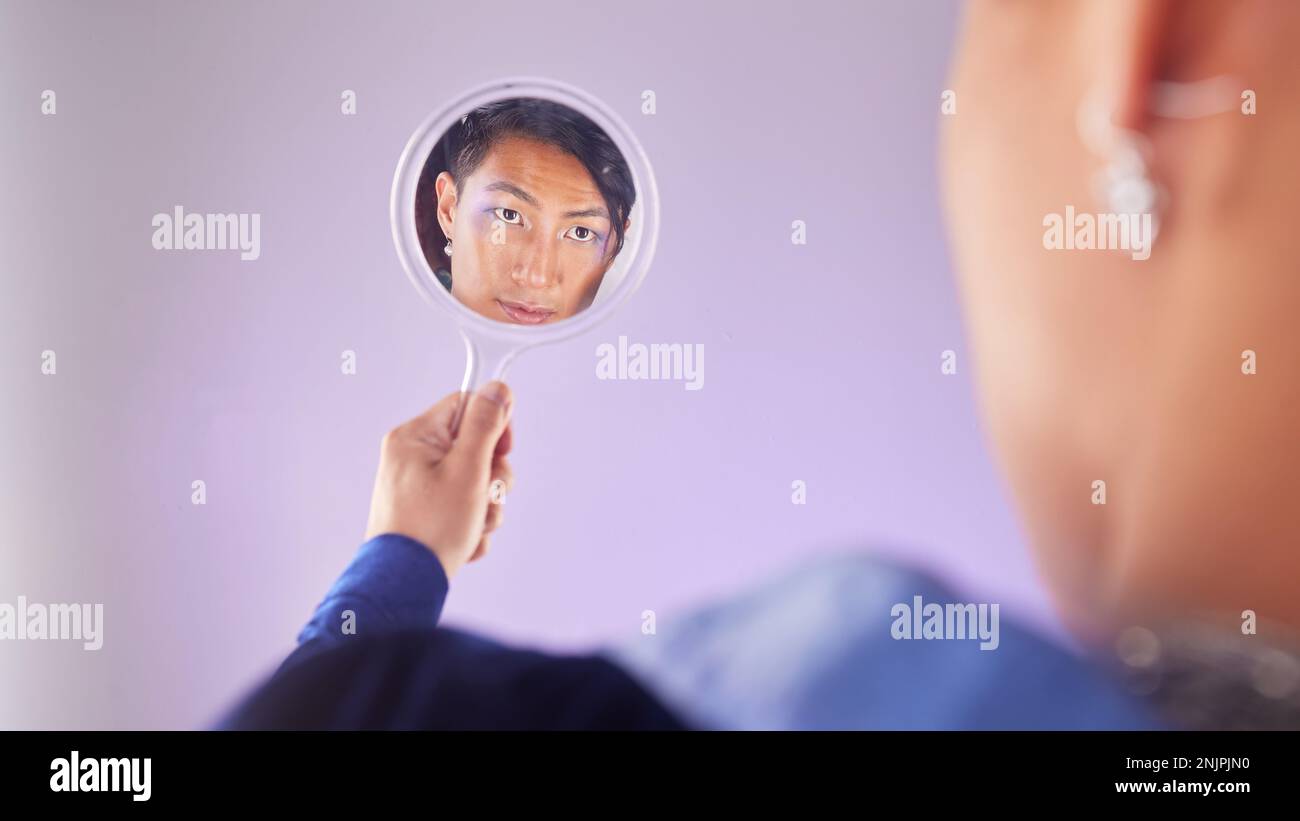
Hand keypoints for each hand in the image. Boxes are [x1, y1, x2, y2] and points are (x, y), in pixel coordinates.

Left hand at [364, 381, 514, 577]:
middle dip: (493, 477)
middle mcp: (411, 458)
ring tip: (474, 526)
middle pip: (474, 447)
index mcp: (415, 437)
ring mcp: (416, 487)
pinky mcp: (423, 513)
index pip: (467, 406)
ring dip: (486, 506)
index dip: (494, 426)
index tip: (504, 450)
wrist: (404, 585)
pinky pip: (461, 506)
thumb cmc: (432, 527)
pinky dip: (471, 523)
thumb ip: (486, 425)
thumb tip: (498, 388)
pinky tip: (465, 540)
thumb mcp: (468, 469)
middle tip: (487, 497)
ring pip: (473, 481)